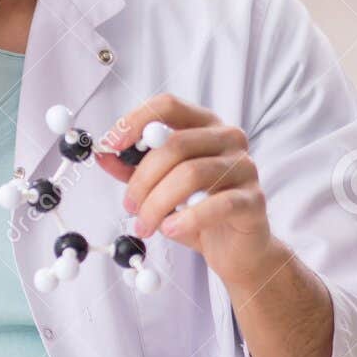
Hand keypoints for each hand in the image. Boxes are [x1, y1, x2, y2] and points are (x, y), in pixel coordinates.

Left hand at [94, 93, 275, 292]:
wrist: (237, 250)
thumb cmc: (198, 212)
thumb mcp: (159, 187)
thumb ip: (132, 169)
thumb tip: (103, 154)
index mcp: (204, 125)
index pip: (168, 105)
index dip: (135, 121)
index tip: (110, 145)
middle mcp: (229, 138)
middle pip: (175, 144)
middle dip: (142, 179)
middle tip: (128, 206)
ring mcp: (245, 167)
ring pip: (191, 174)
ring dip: (157, 203)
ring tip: (144, 225)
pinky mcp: (253, 200)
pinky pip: (217, 204)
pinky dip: (187, 218)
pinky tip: (169, 229)